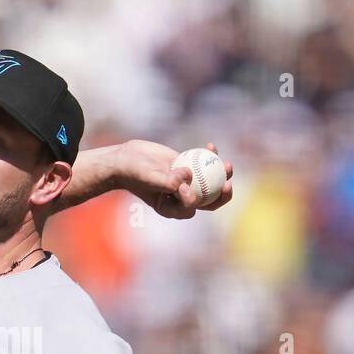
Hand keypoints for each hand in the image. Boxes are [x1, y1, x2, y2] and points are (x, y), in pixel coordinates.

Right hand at [115, 139, 233, 217]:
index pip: (192, 208)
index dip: (200, 201)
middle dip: (221, 193)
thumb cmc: (134, 172)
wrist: (125, 158)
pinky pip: (201, 162)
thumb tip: (190, 178)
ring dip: (221, 173)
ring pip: (208, 180)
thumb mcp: (150, 178)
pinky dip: (208, 155)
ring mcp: (184, 181)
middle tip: (227, 183)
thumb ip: (169, 182)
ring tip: (227, 164)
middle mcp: (180, 197)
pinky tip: (211, 146)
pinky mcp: (185, 165)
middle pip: (207, 199)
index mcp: (172, 207)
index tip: (192, 187)